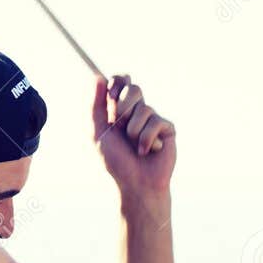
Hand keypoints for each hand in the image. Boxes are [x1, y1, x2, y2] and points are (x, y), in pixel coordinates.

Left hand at [92, 73, 175, 195]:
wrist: (136, 184)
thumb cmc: (117, 162)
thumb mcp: (98, 133)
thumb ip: (95, 106)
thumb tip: (97, 78)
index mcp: (120, 110)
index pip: (121, 83)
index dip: (118, 82)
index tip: (113, 91)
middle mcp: (137, 112)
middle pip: (134, 89)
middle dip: (123, 108)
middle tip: (119, 126)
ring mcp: (153, 119)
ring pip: (144, 108)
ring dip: (133, 131)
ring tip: (135, 147)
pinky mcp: (167, 128)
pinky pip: (155, 121)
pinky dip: (146, 139)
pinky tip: (147, 152)